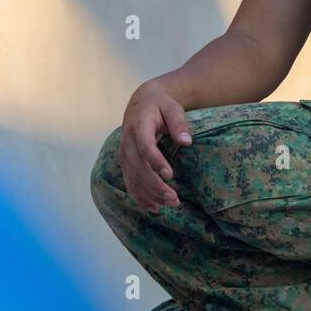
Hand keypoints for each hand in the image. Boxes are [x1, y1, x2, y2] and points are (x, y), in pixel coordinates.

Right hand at [120, 81, 192, 212]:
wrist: (141, 102)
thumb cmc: (160, 105)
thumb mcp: (172, 108)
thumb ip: (179, 123)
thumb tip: (186, 142)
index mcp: (138, 126)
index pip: (144, 146)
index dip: (155, 161)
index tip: (170, 174)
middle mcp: (127, 142)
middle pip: (138, 167)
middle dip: (155, 185)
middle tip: (174, 199)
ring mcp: (124, 154)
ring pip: (133, 178)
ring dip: (150, 194)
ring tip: (171, 204)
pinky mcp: (126, 163)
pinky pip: (130, 182)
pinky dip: (140, 196)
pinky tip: (154, 208)